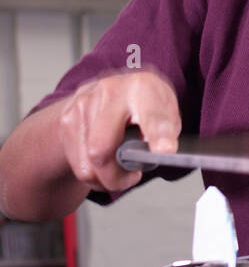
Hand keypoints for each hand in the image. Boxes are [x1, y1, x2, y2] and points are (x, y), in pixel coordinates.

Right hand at [58, 69, 180, 193]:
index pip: (152, 115)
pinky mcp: (66, 119)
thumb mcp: (166, 112)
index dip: (159, 135)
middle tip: (132, 177)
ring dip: (105, 179)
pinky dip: (93, 175)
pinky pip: (78, 166)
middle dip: (117, 177)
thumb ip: (166, 132)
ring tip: (118, 171)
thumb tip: (162, 153)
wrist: (113, 89)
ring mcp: (83, 104)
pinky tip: (102, 165)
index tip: (165, 151)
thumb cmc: (144, 106)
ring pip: (88, 165)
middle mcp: (110, 91)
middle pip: (103, 149)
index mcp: (143, 87)